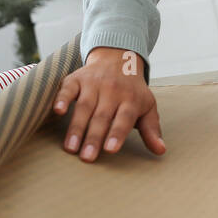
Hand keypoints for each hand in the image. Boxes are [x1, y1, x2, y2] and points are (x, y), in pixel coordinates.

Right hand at [52, 46, 165, 162]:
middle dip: (94, 138)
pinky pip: (68, 89)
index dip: (117, 133)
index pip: (124, 118)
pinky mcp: (76, 79)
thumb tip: (161, 151)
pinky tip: (57, 111)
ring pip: (84, 106)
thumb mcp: (147, 107)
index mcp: (131, 99)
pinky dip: (62, 98)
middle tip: (87, 158)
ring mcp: (93, 84)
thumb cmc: (133, 92)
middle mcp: (112, 90)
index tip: (110, 150)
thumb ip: (152, 129)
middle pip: (102, 116)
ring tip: (70, 148)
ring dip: (77, 127)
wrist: (119, 59)